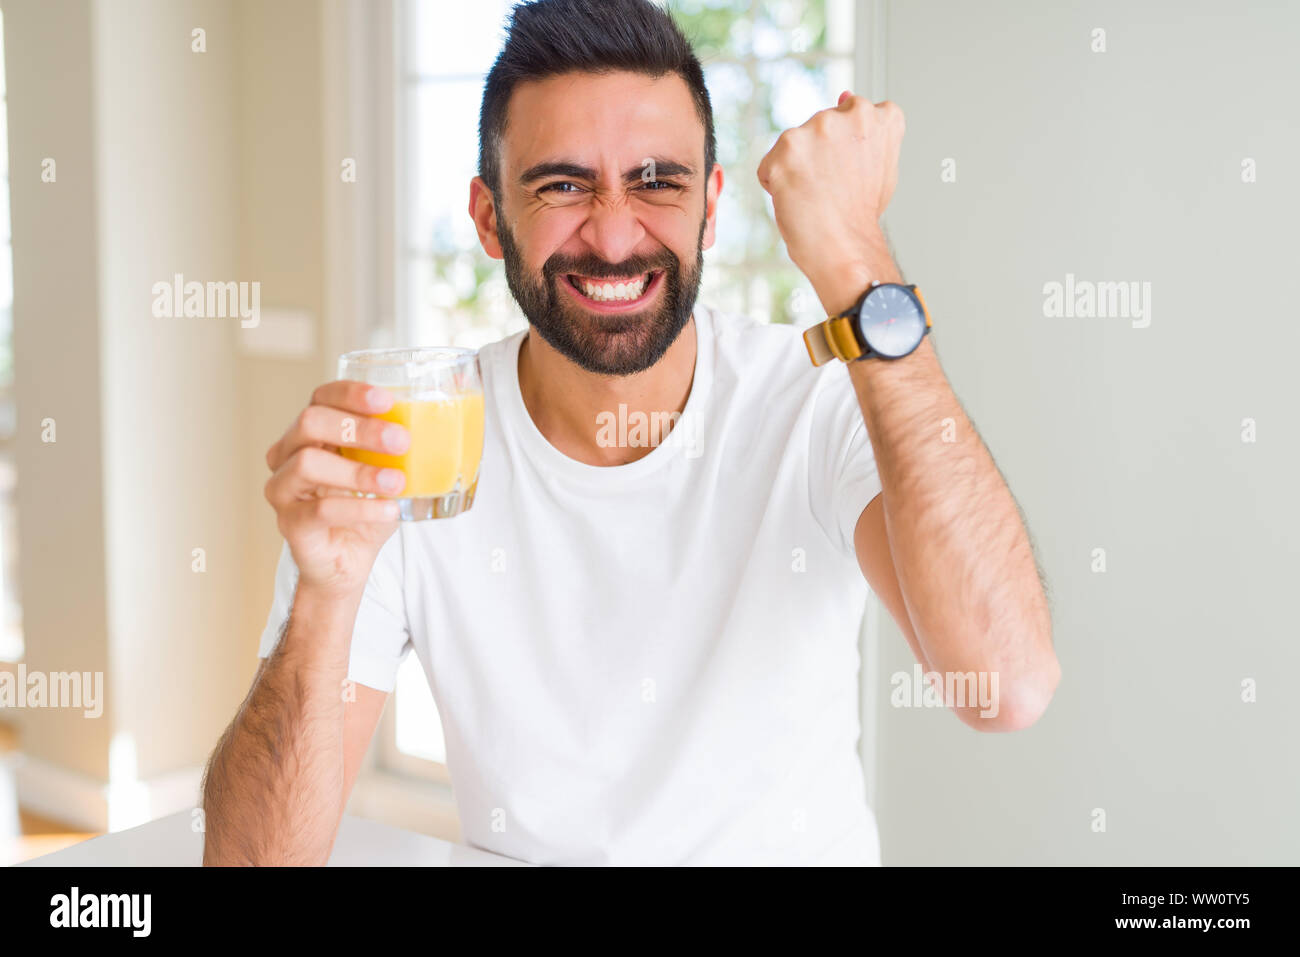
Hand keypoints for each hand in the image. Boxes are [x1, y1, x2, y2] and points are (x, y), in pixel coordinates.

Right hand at [264, 381, 410, 597]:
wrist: (348, 561)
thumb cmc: (365, 509)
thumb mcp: (386, 472)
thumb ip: (398, 448)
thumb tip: (440, 421)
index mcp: (311, 433)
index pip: (322, 397)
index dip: (351, 393)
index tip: (387, 400)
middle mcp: (287, 454)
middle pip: (311, 422)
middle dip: (359, 428)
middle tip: (401, 441)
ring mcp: (282, 488)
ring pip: (309, 463)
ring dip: (359, 471)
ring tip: (397, 482)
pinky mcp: (290, 523)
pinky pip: (321, 510)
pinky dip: (360, 508)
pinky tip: (389, 510)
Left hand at [757, 91, 904, 311]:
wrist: (845, 247)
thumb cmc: (861, 213)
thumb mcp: (880, 163)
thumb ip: (866, 129)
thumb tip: (842, 95)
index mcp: (878, 115)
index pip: (849, 116)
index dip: (846, 151)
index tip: (852, 174)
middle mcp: (848, 114)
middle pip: (817, 129)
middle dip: (819, 156)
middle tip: (833, 189)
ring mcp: (815, 130)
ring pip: (791, 147)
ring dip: (796, 170)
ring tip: (817, 196)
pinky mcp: (785, 150)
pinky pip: (768, 167)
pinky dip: (776, 186)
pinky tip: (798, 200)